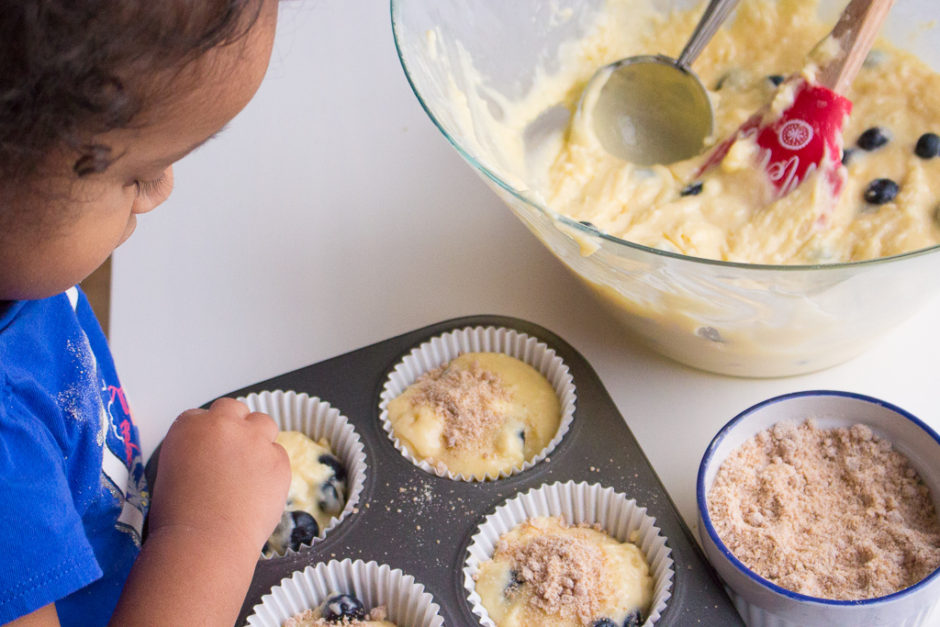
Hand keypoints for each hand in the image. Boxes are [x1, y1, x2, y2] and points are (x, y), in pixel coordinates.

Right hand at [148, 397, 290, 551]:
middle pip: (235, 410)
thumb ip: (191, 453)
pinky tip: (260, 491)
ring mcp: (255, 440)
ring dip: (259, 439)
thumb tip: (206, 459)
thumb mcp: (170, 474)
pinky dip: (273, 468)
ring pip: (264, 424)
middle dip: (236, 427)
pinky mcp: (279, 460)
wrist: (205, 541)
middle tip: (233, 454)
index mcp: (190, 426)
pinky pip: (280, 455)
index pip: (203, 416)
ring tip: (251, 469)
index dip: (209, 434)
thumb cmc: (179, 518)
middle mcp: (224, 425)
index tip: (211, 449)